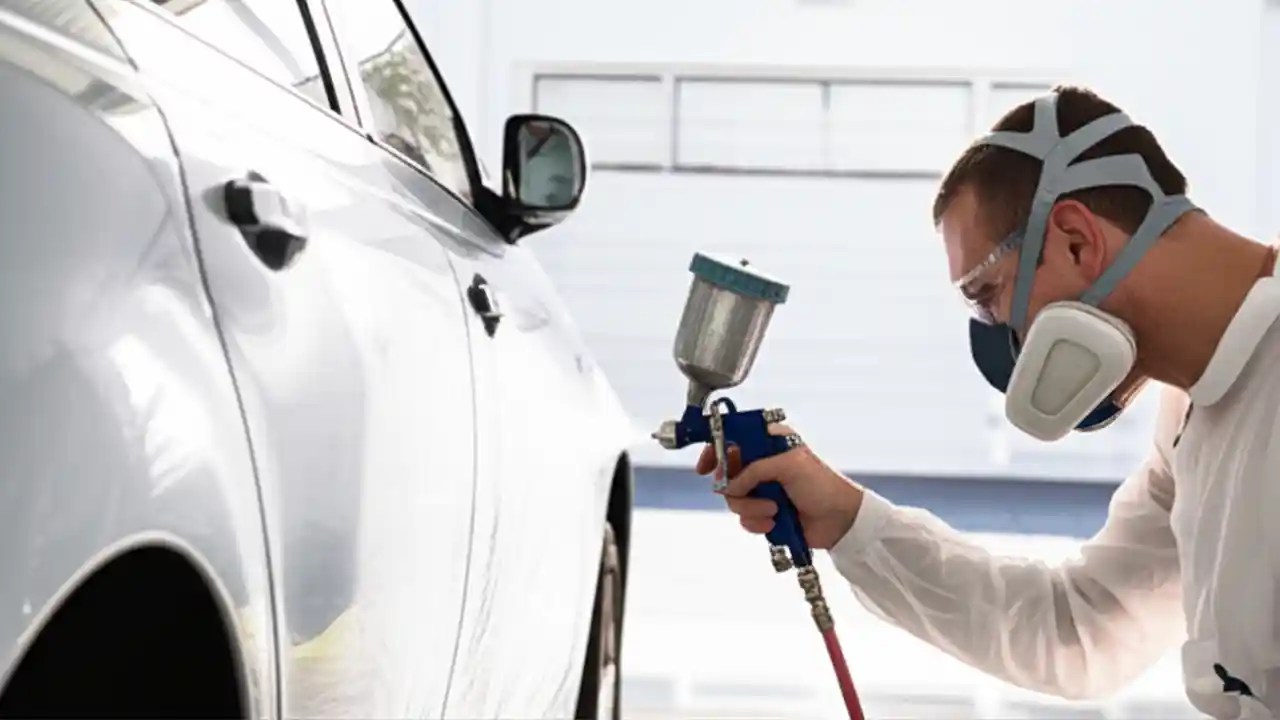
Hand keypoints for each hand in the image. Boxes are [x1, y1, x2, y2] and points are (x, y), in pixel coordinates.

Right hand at [696, 423, 864, 549]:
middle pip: (726, 473)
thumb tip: (732, 486)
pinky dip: (757, 522)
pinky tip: (774, 522)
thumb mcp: (788, 465)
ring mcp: (763, 490)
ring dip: (751, 508)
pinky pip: (744, 519)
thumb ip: (754, 470)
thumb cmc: (822, 486)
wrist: (840, 521)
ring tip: (774, 510)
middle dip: (735, 488)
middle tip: (746, 492)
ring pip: (733, 499)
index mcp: (770, 443)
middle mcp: (763, 464)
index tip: (706, 466)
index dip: (715, 450)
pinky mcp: (765, 512)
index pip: (733, 438)